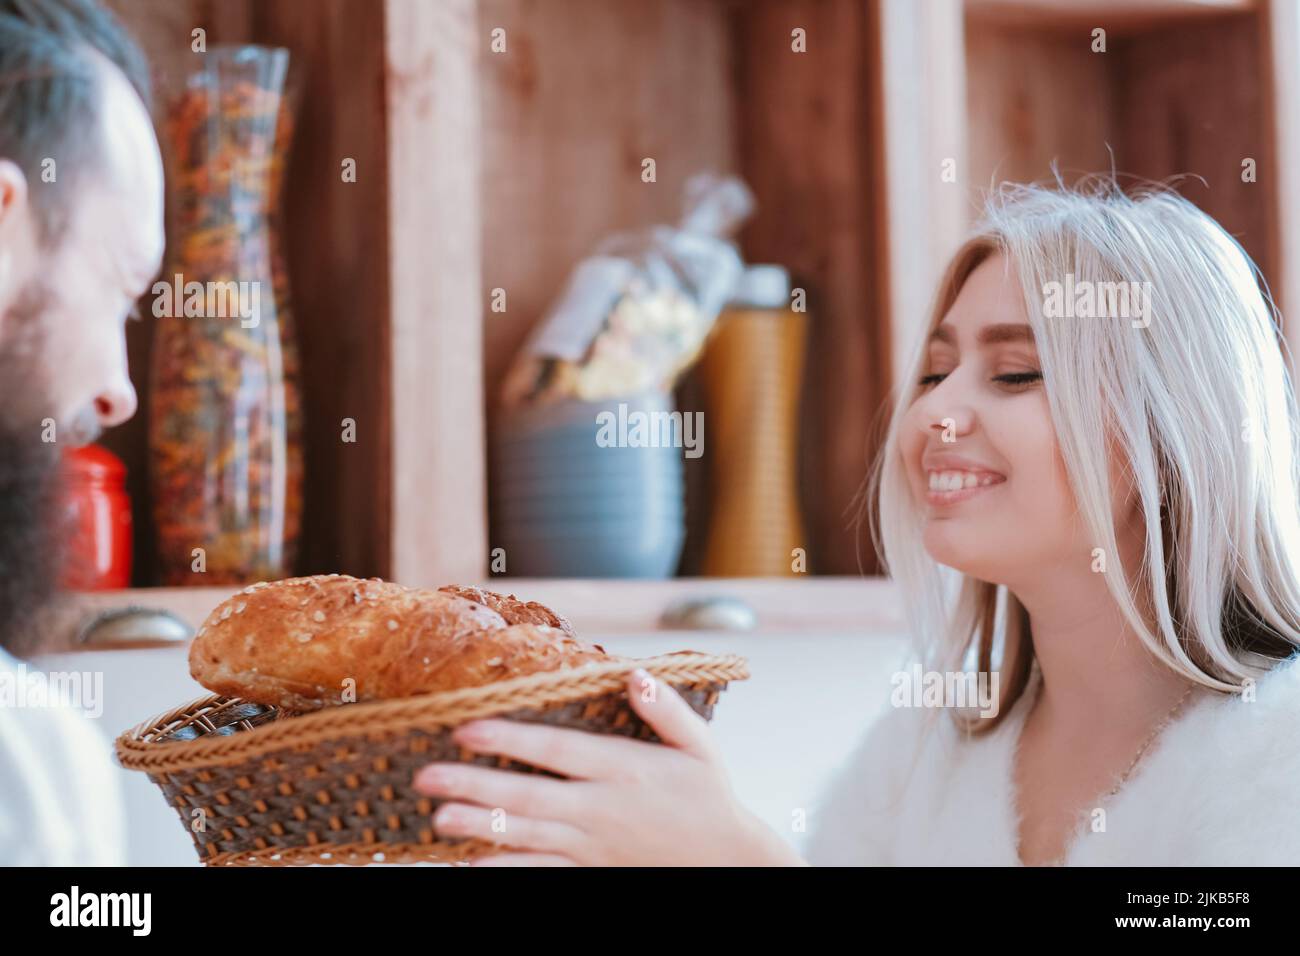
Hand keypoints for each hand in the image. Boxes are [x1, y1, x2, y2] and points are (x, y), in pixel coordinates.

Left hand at [412, 668, 803, 865]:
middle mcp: (602, 808)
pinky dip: (507, 870)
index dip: (511, 739)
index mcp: (625, 770)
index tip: (468, 728)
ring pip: (528, 835)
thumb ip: (666, 710)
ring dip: (481, 825)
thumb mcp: (701, 746)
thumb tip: (634, 674)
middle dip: (476, 784)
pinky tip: (470, 865)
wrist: (726, 864)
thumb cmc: (709, 797)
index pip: (558, 750)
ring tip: (438, 816)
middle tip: (427, 776)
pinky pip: (542, 872)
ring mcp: (592, 844)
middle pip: (530, 795)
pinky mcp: (590, 870)